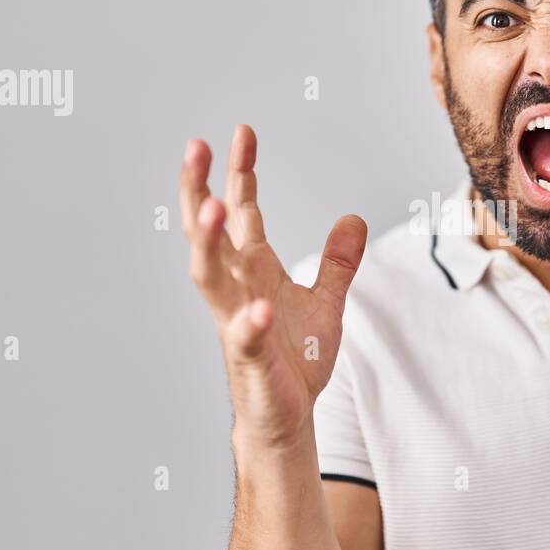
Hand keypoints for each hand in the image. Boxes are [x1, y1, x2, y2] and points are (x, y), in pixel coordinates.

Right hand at [180, 124, 367, 448]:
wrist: (286, 417)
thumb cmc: (296, 359)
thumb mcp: (325, 301)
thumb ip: (337, 261)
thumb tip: (354, 217)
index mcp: (252, 270)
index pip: (241, 211)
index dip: (239, 172)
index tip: (242, 132)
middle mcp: (236, 290)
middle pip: (207, 232)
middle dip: (198, 189)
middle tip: (196, 147)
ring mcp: (236, 323)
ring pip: (209, 277)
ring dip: (208, 242)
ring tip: (212, 207)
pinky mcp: (250, 361)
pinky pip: (244, 337)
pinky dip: (250, 322)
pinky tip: (259, 308)